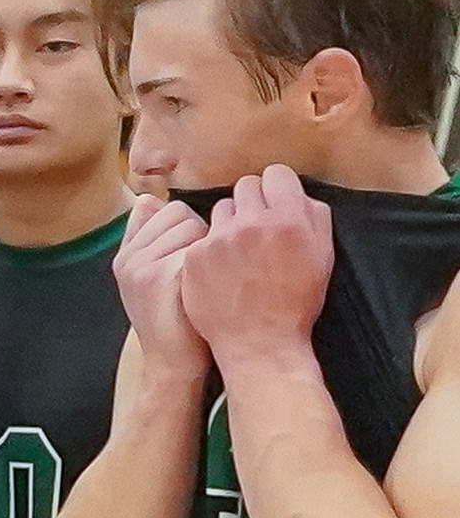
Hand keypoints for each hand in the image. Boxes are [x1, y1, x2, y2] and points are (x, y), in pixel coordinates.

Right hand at [111, 191, 212, 382]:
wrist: (173, 364)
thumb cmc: (177, 320)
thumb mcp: (153, 278)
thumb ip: (150, 241)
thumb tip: (149, 200)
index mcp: (126, 254)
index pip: (160, 208)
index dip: (185, 226)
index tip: (190, 253)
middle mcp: (128, 257)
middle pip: (178, 214)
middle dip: (199, 234)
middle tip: (202, 269)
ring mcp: (140, 266)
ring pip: (191, 226)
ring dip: (208, 247)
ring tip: (205, 278)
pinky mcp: (159, 276)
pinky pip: (198, 246)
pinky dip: (212, 264)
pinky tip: (212, 286)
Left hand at [181, 166, 332, 374]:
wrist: (259, 342)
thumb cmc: (296, 302)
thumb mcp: (322, 256)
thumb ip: (312, 216)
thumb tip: (295, 194)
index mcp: (290, 219)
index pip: (276, 174)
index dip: (277, 188)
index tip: (275, 202)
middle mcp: (253, 222)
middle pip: (246, 186)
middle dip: (253, 202)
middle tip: (257, 228)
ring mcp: (220, 238)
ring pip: (222, 208)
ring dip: (230, 222)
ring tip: (239, 251)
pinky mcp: (196, 254)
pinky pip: (203, 235)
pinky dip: (211, 247)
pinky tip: (220, 268)